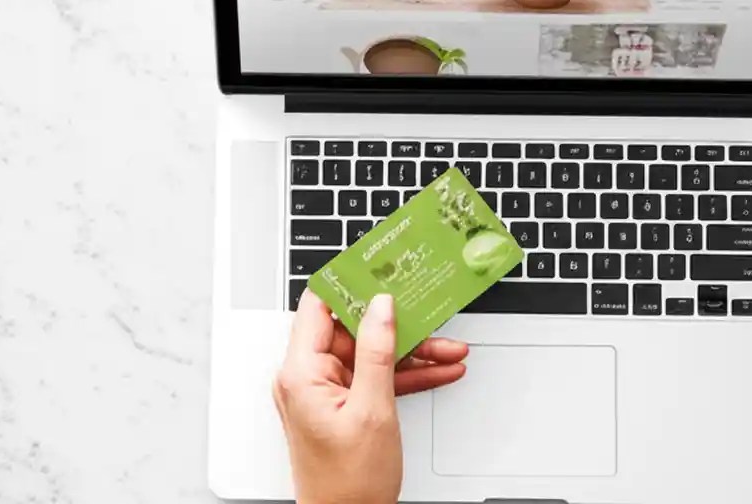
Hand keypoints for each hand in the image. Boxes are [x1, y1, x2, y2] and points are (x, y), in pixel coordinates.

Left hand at [273, 291, 468, 503]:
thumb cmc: (349, 485)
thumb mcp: (373, 409)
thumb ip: (378, 351)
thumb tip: (381, 307)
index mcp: (302, 374)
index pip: (320, 307)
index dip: (349, 284)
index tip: (379, 268)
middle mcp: (308, 379)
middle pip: (354, 330)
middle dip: (399, 324)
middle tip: (427, 307)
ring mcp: (326, 392)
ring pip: (373, 354)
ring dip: (413, 351)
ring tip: (450, 349)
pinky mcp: (344, 405)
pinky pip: (377, 377)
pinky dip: (408, 374)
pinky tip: (440, 369)